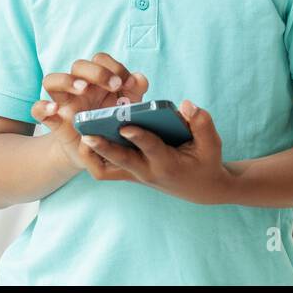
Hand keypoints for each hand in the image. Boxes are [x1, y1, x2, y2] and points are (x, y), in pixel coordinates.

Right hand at [34, 52, 149, 174]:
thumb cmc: (112, 125)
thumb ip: (135, 92)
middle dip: (97, 72)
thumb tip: (139, 78)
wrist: (97, 153)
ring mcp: (63, 102)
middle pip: (78, 66)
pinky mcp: (53, 121)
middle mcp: (77, 87)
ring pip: (52, 80)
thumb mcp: (128, 110)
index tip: (128, 82)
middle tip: (114, 85)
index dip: (114, 66)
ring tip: (84, 88)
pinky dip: (42, 107)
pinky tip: (54, 109)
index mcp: (96, 81)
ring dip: (68, 81)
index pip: (100, 60)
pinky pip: (37, 109)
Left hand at [78, 99, 232, 204]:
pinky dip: (92, 155)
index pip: (151, 149)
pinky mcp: (128, 173)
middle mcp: (147, 171)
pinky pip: (104, 168)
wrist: (201, 188)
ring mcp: (135, 174)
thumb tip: (186, 104)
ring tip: (80, 133)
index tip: (126, 125)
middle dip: (104, 148)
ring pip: (105, 170)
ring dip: (91, 155)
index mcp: (167, 163)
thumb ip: (201, 122)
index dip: (139, 137)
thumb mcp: (212, 143)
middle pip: (120, 161)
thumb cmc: (206, 161)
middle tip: (87, 134)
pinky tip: (86, 135)